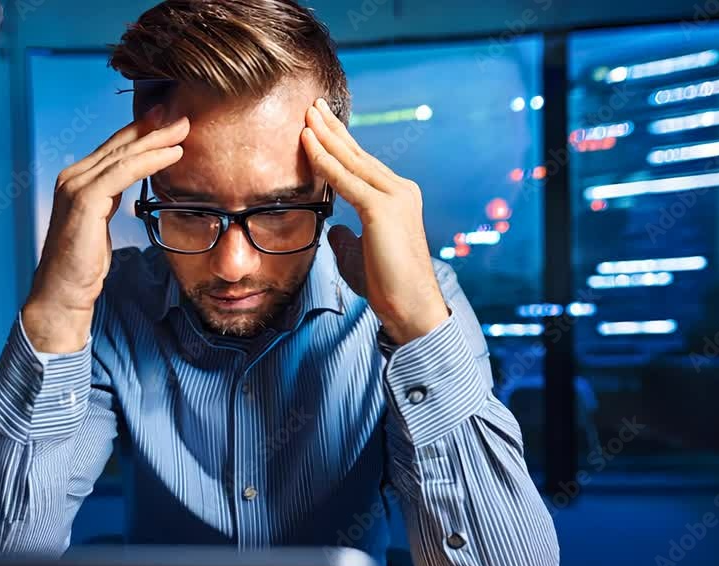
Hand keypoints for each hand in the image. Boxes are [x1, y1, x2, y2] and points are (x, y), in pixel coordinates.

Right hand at [23, 107, 188, 351]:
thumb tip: (128, 186)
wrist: (63, 293)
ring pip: (123, 154)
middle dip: (153, 128)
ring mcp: (75, 186)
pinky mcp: (83, 200)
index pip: (115, 148)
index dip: (142, 132)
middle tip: (182, 115)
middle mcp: (73, 177)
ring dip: (156, 140)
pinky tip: (171, 154)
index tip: (170, 120)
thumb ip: (109, 199)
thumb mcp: (100, 223)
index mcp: (77, 180)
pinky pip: (123, 172)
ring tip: (183, 130)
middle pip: (120, 145)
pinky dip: (149, 160)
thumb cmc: (83, 264)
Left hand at [301, 98, 448, 345]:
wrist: (412, 307)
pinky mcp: (383, 208)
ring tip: (307, 114)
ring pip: (352, 160)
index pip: (362, 165)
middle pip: (358, 154)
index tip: (319, 126)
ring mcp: (394, 196)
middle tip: (313, 105)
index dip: (339, 144)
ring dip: (326, 135)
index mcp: (397, 199)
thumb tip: (332, 228)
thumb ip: (347, 237)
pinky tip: (308, 143)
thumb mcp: (360, 255)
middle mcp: (400, 190)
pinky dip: (324, 160)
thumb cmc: (388, 287)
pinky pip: (345, 179)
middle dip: (333, 129)